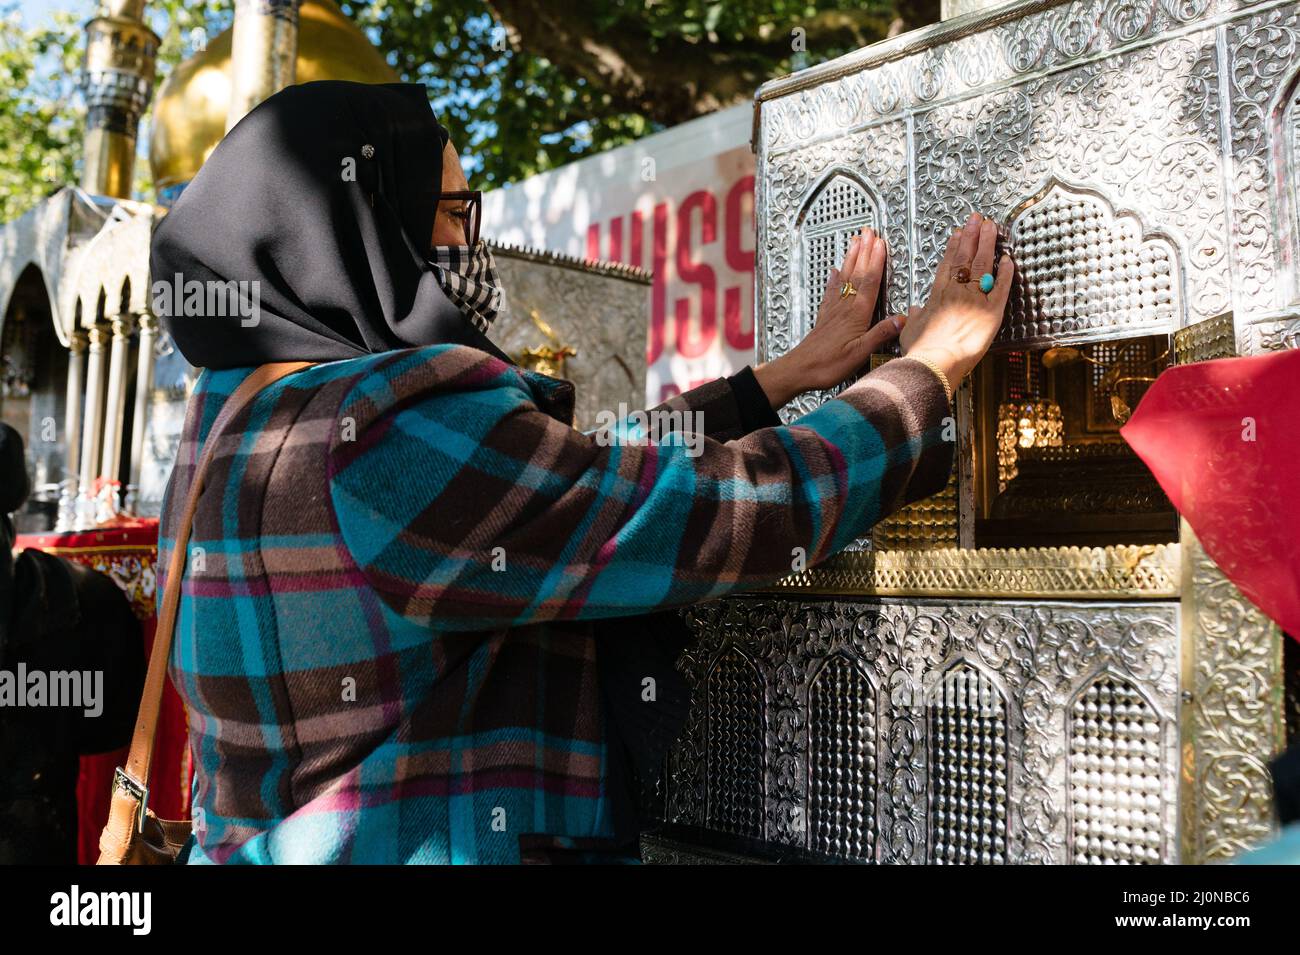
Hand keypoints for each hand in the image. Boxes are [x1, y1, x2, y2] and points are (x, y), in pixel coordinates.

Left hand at [754, 227, 902, 408]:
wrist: (799, 370)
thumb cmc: (827, 365)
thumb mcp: (859, 354)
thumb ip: (880, 335)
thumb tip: (902, 319)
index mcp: (856, 315)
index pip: (869, 282)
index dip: (876, 261)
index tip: (880, 242)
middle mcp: (844, 308)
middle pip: (857, 274)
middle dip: (864, 251)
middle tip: (868, 231)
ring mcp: (833, 311)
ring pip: (844, 278)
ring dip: (851, 258)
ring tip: (854, 241)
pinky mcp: (825, 317)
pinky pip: (831, 292)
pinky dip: (834, 279)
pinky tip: (834, 271)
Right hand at [897, 212, 1013, 387]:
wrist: (935, 363)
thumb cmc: (921, 351)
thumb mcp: (910, 331)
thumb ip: (914, 317)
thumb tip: (914, 310)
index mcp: (937, 296)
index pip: (947, 264)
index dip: (955, 247)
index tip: (959, 233)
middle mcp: (956, 292)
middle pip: (965, 258)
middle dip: (972, 236)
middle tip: (977, 219)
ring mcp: (974, 300)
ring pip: (982, 266)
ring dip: (987, 244)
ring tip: (991, 227)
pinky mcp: (991, 312)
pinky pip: (1001, 288)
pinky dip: (1006, 273)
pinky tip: (1009, 259)